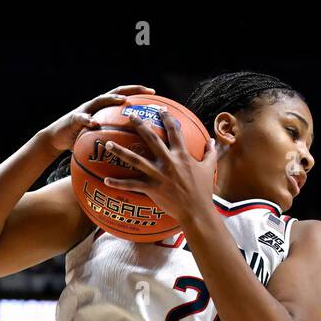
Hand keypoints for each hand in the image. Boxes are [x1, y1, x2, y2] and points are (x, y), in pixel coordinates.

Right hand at [38, 84, 156, 154]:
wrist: (57, 138)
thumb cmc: (82, 138)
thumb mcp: (101, 136)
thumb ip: (114, 136)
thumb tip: (134, 148)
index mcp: (105, 109)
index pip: (124, 96)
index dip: (138, 92)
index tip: (153, 92)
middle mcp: (96, 105)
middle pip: (116, 93)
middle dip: (132, 90)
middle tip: (146, 90)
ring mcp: (85, 110)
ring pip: (100, 100)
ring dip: (112, 100)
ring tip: (123, 101)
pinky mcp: (74, 119)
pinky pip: (82, 118)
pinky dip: (88, 120)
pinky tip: (94, 123)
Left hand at [101, 112, 217, 227]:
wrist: (197, 212)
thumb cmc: (204, 192)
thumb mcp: (210, 169)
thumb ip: (210, 153)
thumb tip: (214, 142)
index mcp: (182, 155)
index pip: (174, 131)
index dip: (167, 118)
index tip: (161, 108)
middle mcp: (169, 162)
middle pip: (151, 139)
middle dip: (140, 125)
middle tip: (130, 115)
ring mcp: (159, 175)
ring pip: (135, 160)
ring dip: (120, 151)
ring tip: (107, 144)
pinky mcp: (152, 189)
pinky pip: (132, 185)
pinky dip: (119, 184)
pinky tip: (106, 181)